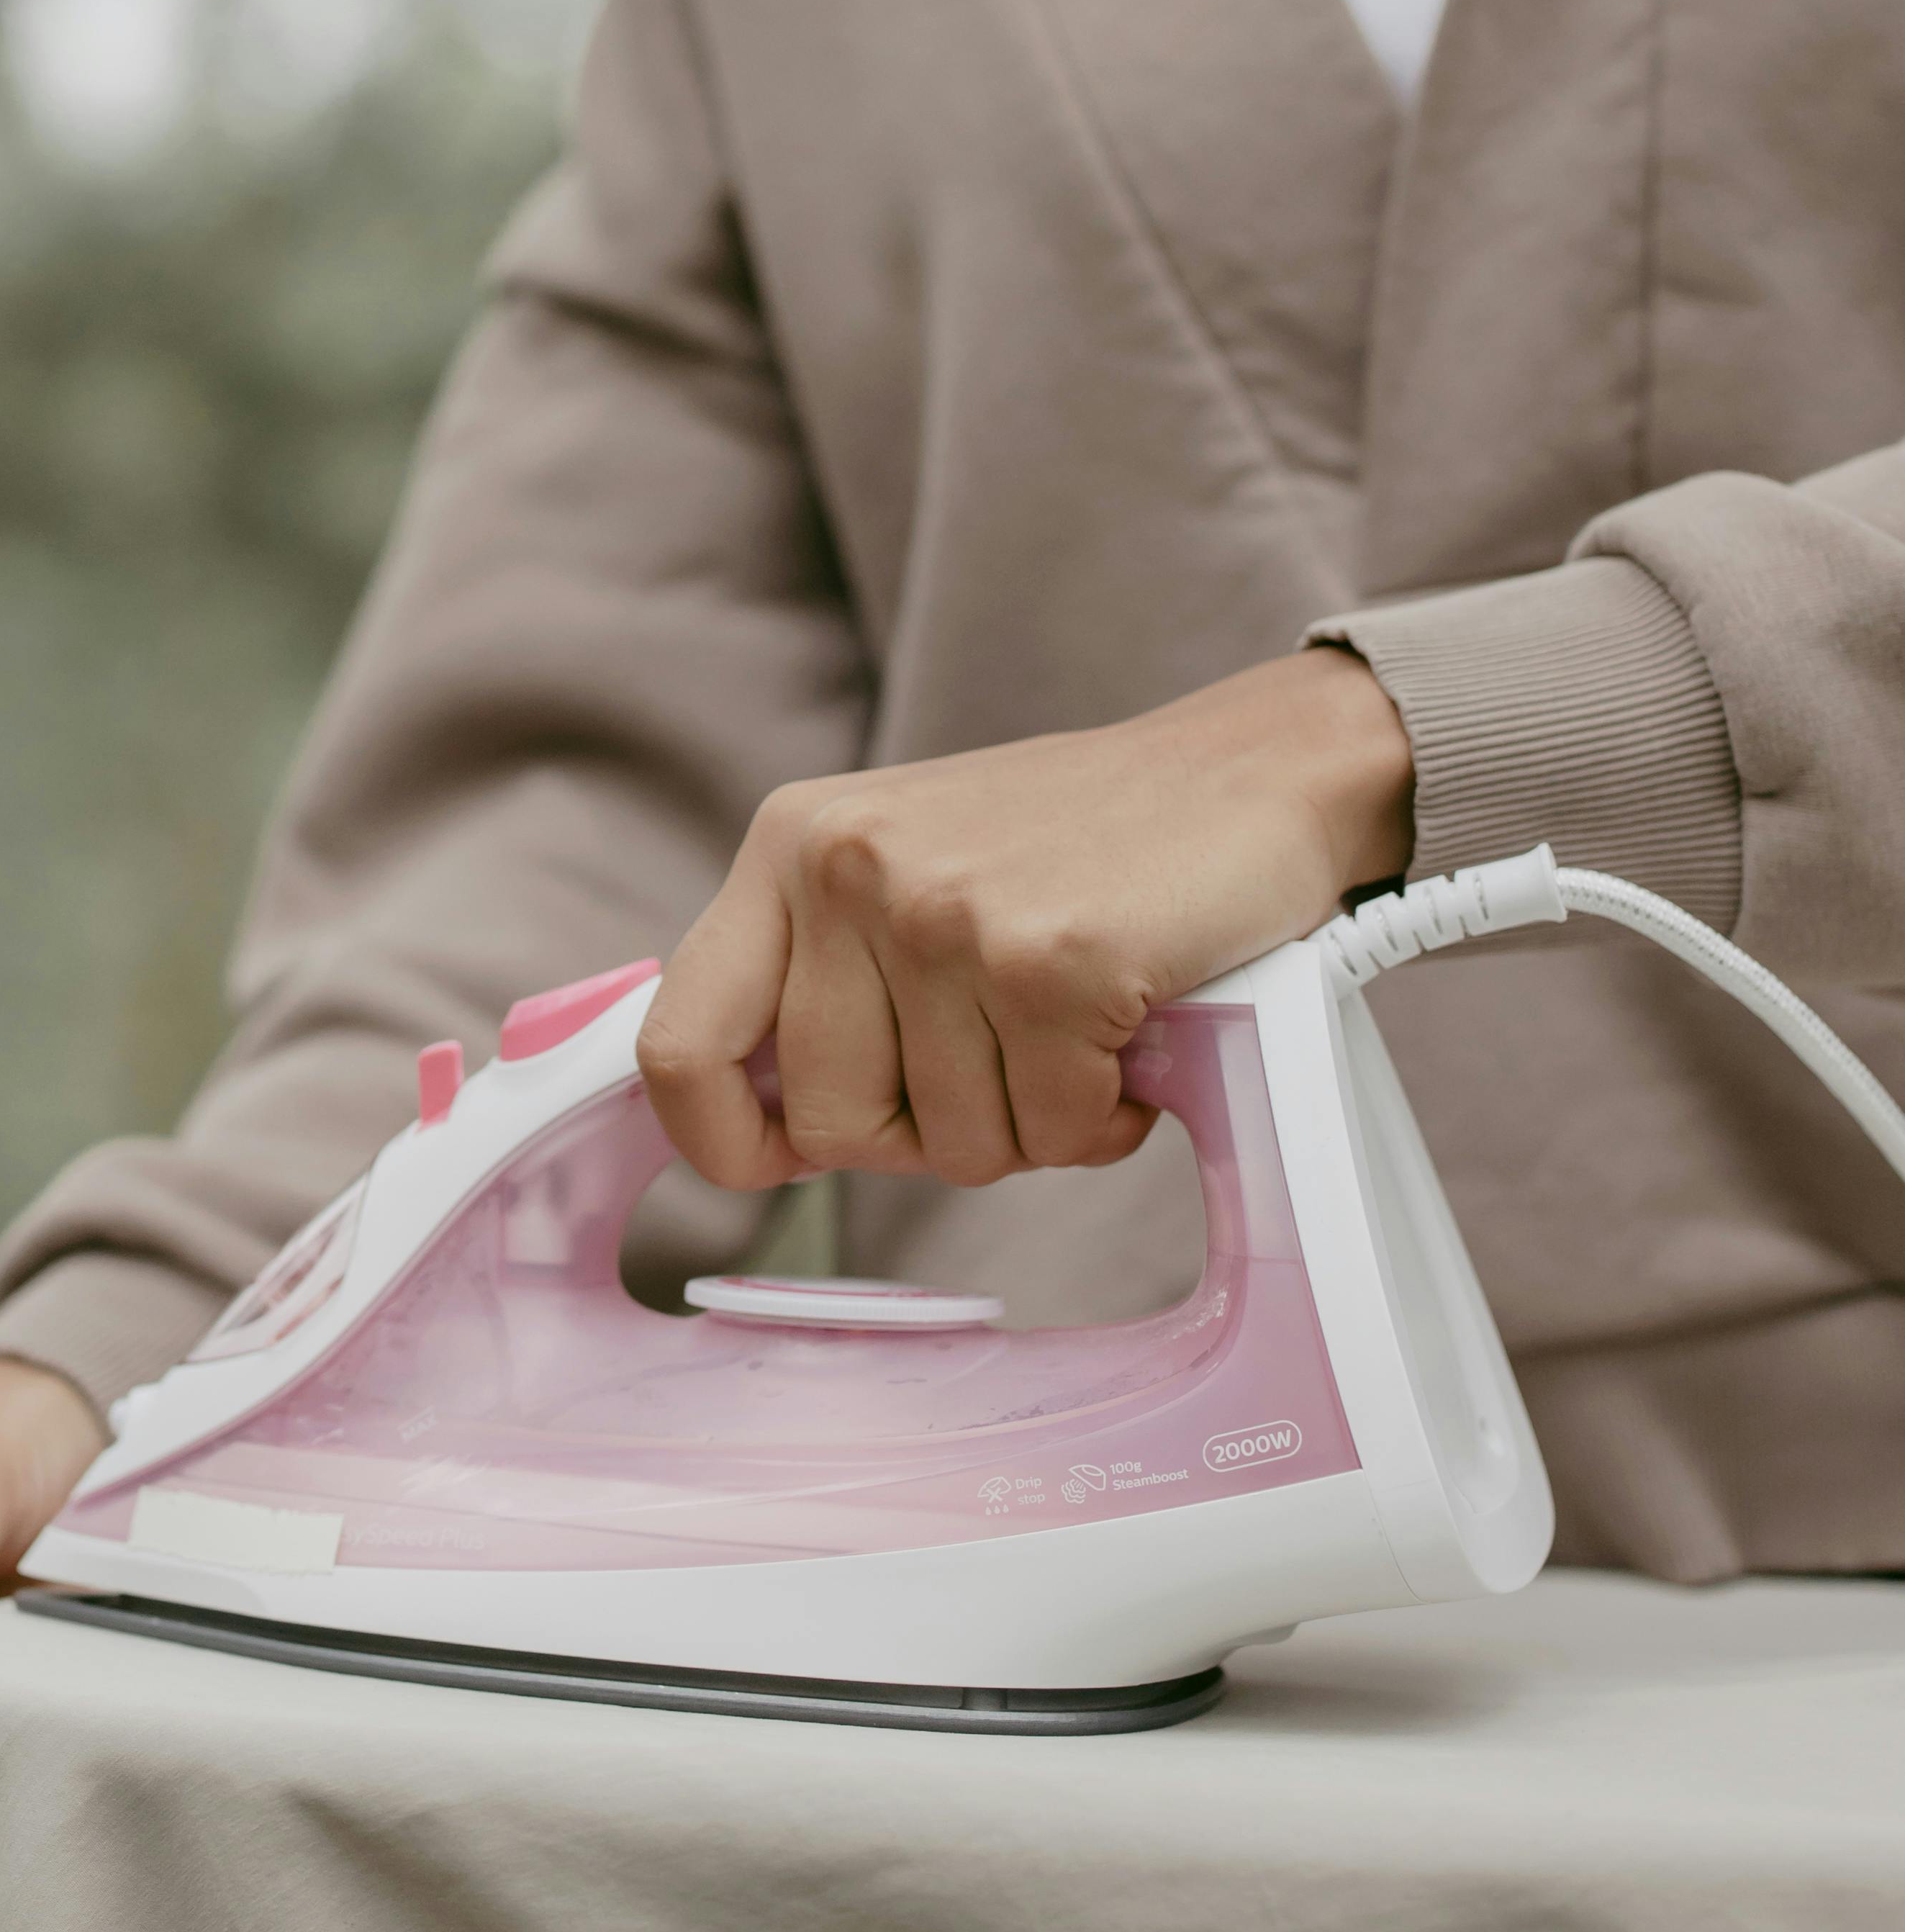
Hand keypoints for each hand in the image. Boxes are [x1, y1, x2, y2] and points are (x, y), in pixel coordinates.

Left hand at [639, 650, 1412, 1192]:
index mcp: (791, 844)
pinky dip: (1103, 1117)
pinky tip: (1128, 1032)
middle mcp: (847, 870)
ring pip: (950, 1143)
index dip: (722, 1137)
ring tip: (1075, 1026)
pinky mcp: (1047, 963)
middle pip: (829, 1125)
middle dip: (924, 1131)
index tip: (781, 1161)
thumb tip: (759, 1123)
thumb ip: (821, 970)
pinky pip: (1053, 1134)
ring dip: (1030, 1120)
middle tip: (1001, 1060)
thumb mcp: (905, 866)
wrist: (1251, 770)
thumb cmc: (1083, 842)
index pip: (679, 1040)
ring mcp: (943, 915)